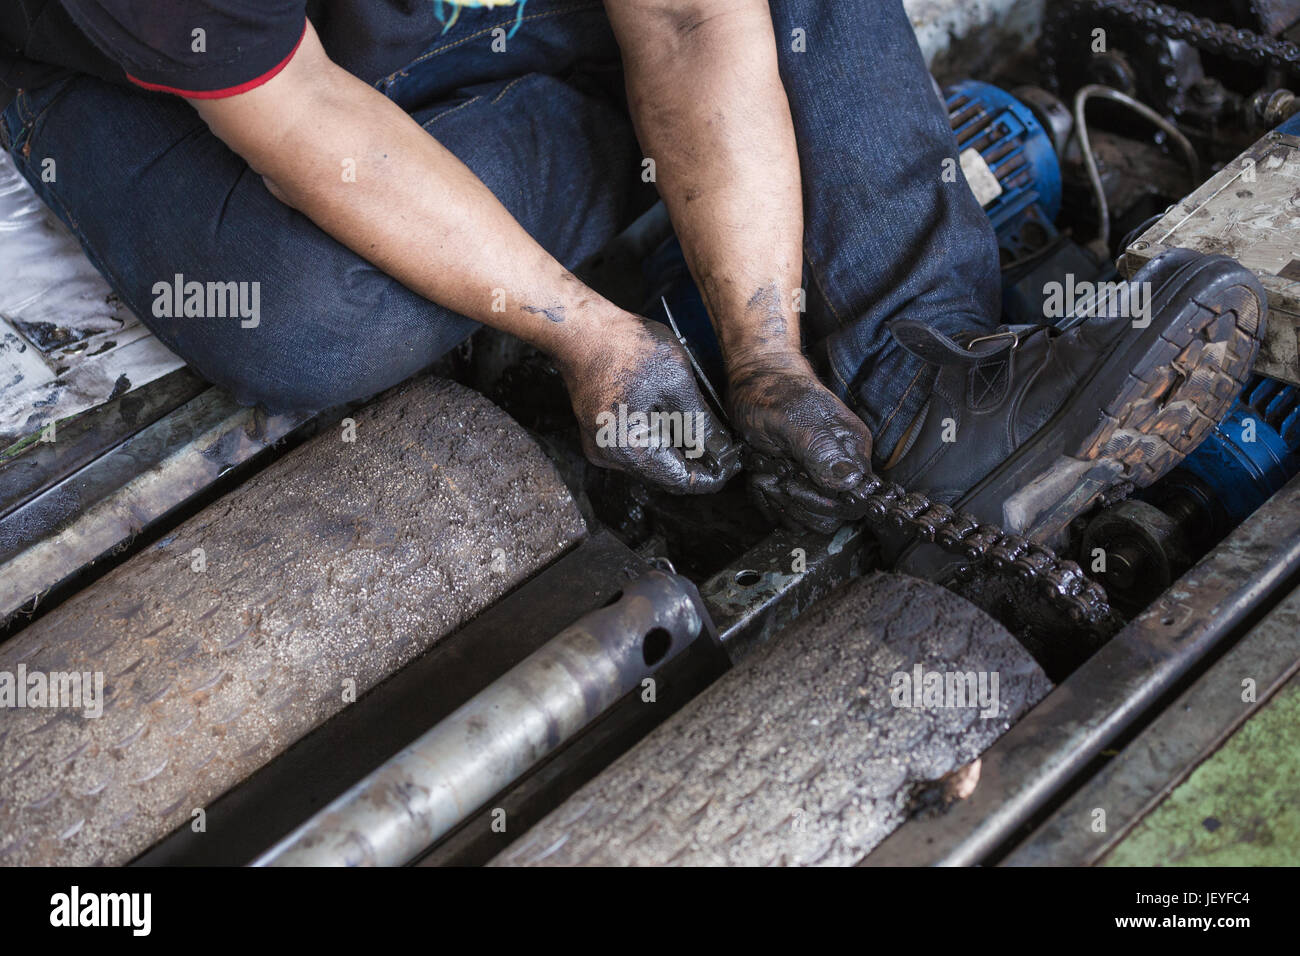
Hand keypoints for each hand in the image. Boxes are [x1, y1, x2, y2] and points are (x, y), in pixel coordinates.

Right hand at [561, 316, 740, 493]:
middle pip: (663, 473)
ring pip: (650, 460)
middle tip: (724, 446)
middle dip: (695, 461)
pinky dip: (658, 437)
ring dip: (677, 447)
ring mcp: (600, 445)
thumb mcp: (676, 382)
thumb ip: (701, 421)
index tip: (731, 465)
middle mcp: (610, 456)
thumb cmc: (625, 347)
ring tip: (704, 429)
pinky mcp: (598, 432)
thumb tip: (721, 447)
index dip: (709, 477)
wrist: (580, 328)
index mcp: (630, 450)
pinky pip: (635, 446)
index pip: (679, 480)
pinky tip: (675, 419)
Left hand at [727, 353, 874, 533]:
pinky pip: (782, 508)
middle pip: (826, 517)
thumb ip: (822, 451)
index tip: (793, 481)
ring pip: (801, 516)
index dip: (821, 502)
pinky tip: (761, 472)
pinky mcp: (795, 480)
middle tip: (775, 472)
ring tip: (766, 468)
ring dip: (776, 498)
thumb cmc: (775, 391)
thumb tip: (849, 481)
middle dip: (794, 502)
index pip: (850, 502)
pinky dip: (765, 496)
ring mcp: (815, 476)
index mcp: (851, 452)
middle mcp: (837, 468)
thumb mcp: (795, 420)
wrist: (754, 378)